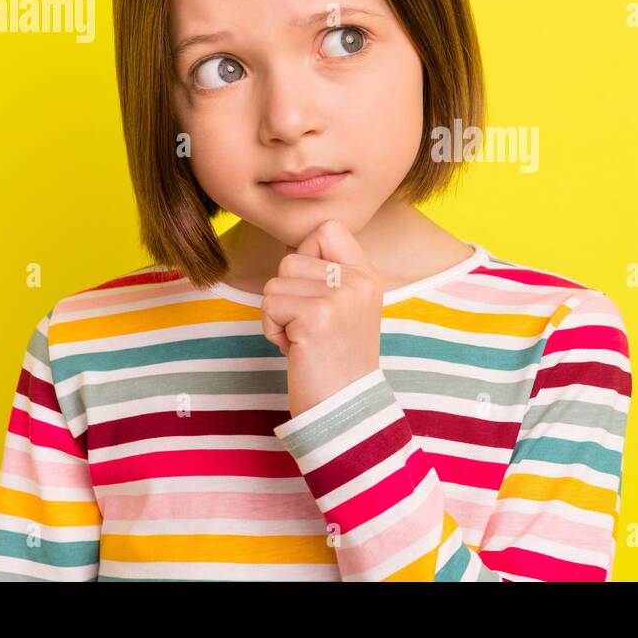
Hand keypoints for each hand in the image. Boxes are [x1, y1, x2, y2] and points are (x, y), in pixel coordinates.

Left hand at [261, 219, 383, 418]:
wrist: (344, 408)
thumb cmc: (334, 359)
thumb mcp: (345, 307)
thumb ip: (327, 273)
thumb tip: (289, 249)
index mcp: (368, 275)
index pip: (327, 228)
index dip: (307, 253)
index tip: (313, 292)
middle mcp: (359, 281)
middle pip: (291, 257)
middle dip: (286, 292)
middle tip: (308, 326)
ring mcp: (340, 298)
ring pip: (275, 282)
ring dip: (277, 314)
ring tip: (302, 338)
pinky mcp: (316, 317)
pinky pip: (269, 305)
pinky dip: (272, 330)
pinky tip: (296, 348)